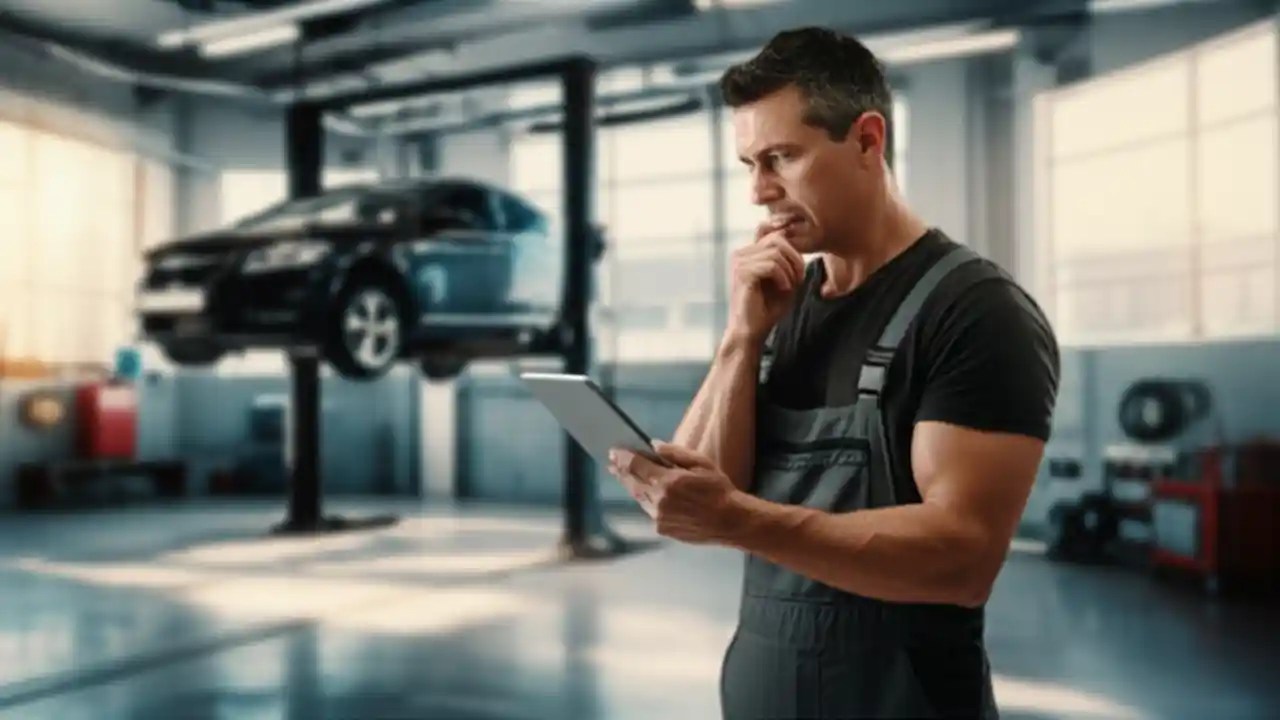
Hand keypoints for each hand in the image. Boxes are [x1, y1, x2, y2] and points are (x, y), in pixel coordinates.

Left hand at [607, 441, 746, 544]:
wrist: (731, 521)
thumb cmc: (718, 489)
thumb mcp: (701, 463)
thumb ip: (675, 453)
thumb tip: (652, 445)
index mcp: (667, 482)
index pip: (636, 466)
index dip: (623, 457)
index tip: (614, 451)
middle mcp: (658, 501)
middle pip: (632, 483)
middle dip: (621, 471)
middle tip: (612, 463)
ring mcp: (658, 517)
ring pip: (639, 498)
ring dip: (632, 486)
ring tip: (626, 476)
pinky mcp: (662, 529)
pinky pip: (649, 510)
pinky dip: (646, 500)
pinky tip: (648, 494)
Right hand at [726, 218, 806, 341]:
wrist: (752, 332)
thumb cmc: (768, 308)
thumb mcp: (785, 278)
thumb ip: (788, 259)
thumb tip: (795, 237)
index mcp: (749, 253)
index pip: (773, 233)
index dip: (792, 247)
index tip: (798, 269)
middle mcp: (741, 254)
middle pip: (777, 239)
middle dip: (794, 258)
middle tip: (798, 279)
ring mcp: (739, 262)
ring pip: (776, 252)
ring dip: (790, 271)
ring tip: (789, 286)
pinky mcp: (742, 274)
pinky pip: (772, 265)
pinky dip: (784, 278)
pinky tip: (783, 290)